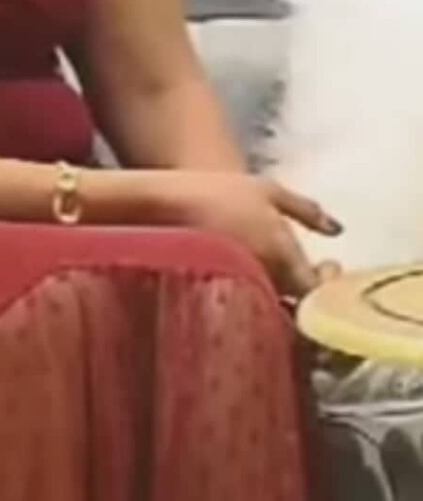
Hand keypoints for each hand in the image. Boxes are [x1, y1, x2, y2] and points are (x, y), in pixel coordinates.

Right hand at [154, 173, 342, 297]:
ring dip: (287, 299)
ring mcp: (241, 294)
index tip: (328, 266)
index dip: (328, 285)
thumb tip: (336, 230)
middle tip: (310, 270)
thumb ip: (307, 211)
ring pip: (275, 310)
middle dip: (311, 293)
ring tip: (282, 274)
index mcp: (283, 255)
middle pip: (300, 307)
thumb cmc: (219, 192)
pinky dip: (261, 301)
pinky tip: (256, 279)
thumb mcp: (269, 190)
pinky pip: (250, 309)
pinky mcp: (219, 300)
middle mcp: (265, 281)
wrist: (164, 205)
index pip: (319, 291)